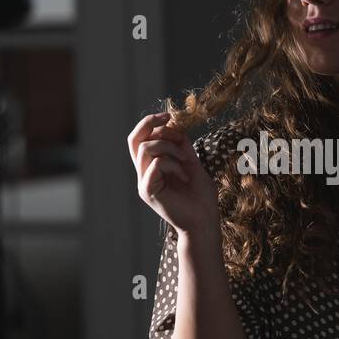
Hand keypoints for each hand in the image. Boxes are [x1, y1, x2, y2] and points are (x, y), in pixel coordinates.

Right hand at [127, 110, 219, 236]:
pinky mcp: (148, 191)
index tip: (169, 117)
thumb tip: (174, 126)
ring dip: (171, 148)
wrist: (204, 221)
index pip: (139, 139)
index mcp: (151, 167)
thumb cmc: (201, 196)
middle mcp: (143, 174)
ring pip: (146, 148)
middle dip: (151, 125)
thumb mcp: (192, 163)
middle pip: (134, 140)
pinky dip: (174, 164)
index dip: (150, 123)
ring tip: (186, 161)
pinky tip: (185, 177)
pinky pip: (156, 164)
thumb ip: (181, 146)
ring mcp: (144, 183)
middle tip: (171, 123)